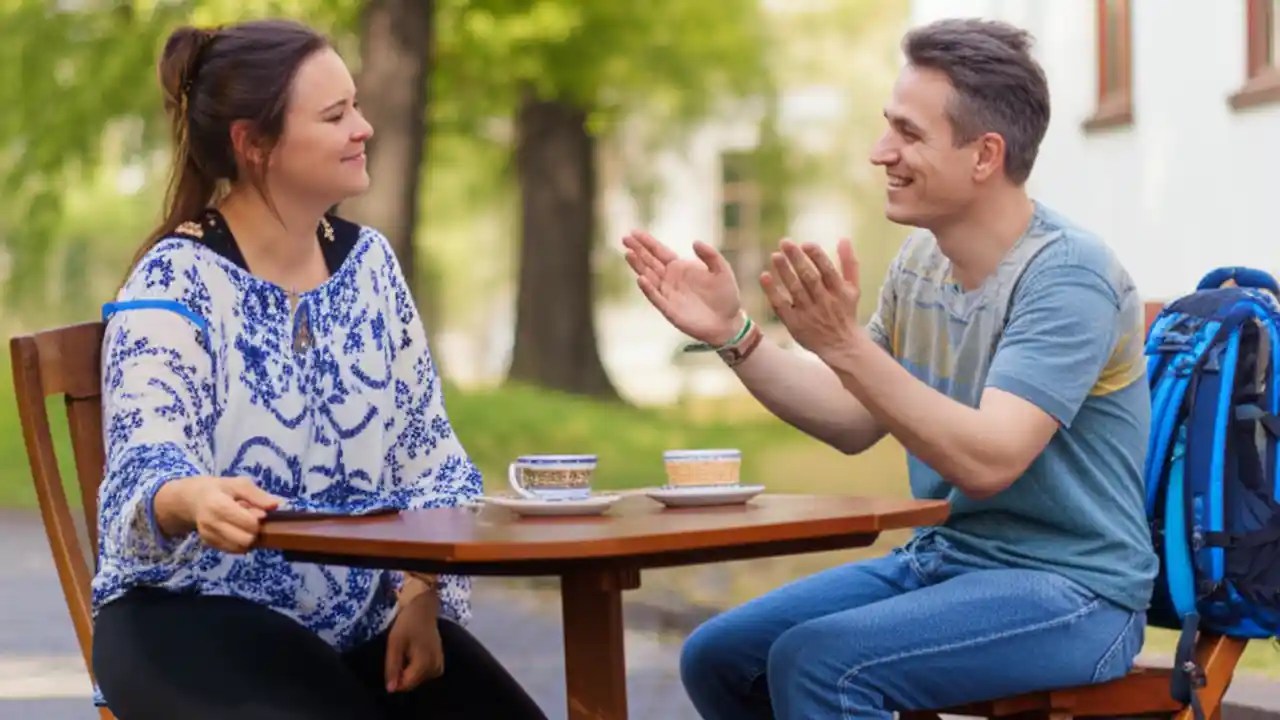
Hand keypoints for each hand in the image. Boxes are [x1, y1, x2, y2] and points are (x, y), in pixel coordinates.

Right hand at [156, 476, 281, 552]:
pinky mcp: (209, 544)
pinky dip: (240, 542)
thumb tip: (276, 505)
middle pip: (246, 539)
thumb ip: (258, 495)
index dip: (258, 518)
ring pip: (241, 548)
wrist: (194, 499)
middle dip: (254, 530)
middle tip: (251, 519)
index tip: (258, 511)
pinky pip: (234, 550)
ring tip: (242, 524)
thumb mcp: (239, 484)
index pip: (249, 523)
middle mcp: (210, 523)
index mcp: (218, 505)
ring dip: (248, 538)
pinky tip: (236, 530)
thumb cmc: (221, 489)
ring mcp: (208, 536)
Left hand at [385, 590, 443, 692]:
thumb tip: (390, 689)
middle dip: (402, 673)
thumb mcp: (395, 644)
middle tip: (400, 653)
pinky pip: (425, 674)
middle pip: (412, 683)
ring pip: (418, 679)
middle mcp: (435, 667)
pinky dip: (417, 669)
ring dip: (409, 671)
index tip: (392, 661)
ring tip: (406, 652)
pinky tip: (414, 656)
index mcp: (424, 663)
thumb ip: (393, 667)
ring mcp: (439, 665)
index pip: (406, 685)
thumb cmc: (407, 623)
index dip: (395, 678)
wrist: (424, 608)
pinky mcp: (440, 661)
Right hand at [622, 230, 743, 344]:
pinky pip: (656, 297)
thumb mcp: (722, 270)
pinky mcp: (669, 310)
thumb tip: (694, 242)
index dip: (647, 242)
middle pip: (649, 262)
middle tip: (624, 238)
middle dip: (637, 250)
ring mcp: (668, 294)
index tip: (633, 232)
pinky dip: (648, 289)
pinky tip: (641, 279)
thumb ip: (710, 255)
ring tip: (628, 254)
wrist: (728, 322)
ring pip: (649, 277)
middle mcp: (670, 280)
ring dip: (638, 266)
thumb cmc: (725, 296)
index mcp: (680, 268)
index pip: (659, 252)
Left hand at [761, 238, 862, 358]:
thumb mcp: (853, 288)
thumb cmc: (846, 312)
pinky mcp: (794, 324)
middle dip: (797, 259)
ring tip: (775, 255)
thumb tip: (844, 238)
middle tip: (785, 242)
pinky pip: (781, 306)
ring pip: (795, 290)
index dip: (817, 256)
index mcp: (839, 292)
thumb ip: (849, 263)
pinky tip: (764, 276)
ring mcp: (808, 314)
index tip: (806, 244)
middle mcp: (824, 302)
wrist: (842, 347)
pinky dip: (772, 292)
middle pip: (809, 278)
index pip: (827, 270)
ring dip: (784, 272)